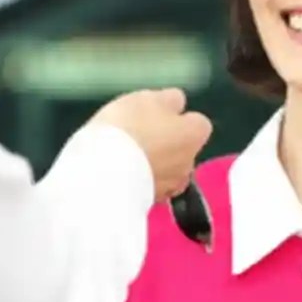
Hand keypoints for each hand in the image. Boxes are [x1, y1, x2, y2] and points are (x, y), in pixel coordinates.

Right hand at [90, 88, 212, 201]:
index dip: (179, 119)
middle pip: (183, 149)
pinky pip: (148, 186)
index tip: (158, 115)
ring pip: (167, 170)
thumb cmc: (129, 128)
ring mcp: (170, 186)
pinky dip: (139, 180)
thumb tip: (178, 102)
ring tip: (125, 153)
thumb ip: (169, 100)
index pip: (198, 123)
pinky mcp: (150, 202)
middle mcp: (190, 162)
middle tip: (139, 134)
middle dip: (167, 143)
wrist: (103, 172)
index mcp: (195, 134)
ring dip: (153, 163)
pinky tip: (119, 172)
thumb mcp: (149, 99)